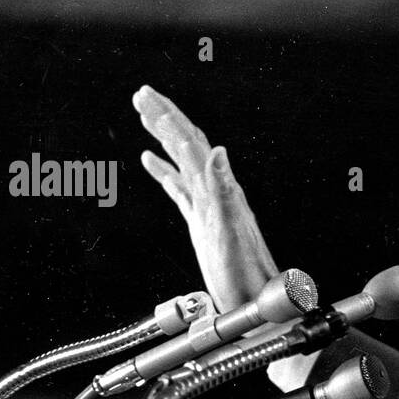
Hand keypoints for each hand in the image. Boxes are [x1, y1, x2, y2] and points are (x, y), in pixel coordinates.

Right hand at [133, 84, 278, 312]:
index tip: (147, 98)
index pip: (192, 144)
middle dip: (164, 117)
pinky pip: (179, 187)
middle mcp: (215, 193)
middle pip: (187, 145)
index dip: (170, 120)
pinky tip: (149, 161)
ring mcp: (208, 206)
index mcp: (220, 191)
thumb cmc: (246, 276)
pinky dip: (163, 170)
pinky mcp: (202, 221)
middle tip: (141, 94)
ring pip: (181, 161)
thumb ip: (224, 191)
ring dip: (163, 136)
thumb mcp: (232, 233)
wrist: (257, 303)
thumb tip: (217, 151)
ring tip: (144, 115)